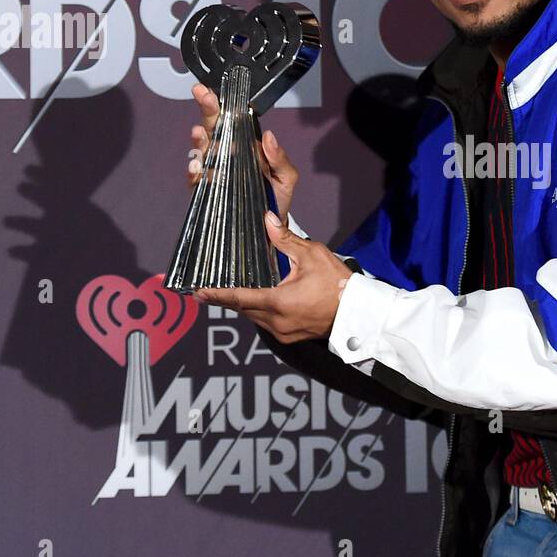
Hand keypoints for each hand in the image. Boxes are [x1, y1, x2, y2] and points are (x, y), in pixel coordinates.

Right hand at [188, 82, 298, 220]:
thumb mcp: (286, 178)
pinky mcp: (205, 190)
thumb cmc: (275, 200)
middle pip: (213, 128)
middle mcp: (226, 155)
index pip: (231, 121)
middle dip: (207, 110)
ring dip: (200, 140)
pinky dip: (195, 170)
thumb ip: (280, 158)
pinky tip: (197, 165)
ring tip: (200, 133)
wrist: (268, 230)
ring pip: (202, 150)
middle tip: (202, 94)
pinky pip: (196, 178)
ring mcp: (213, 172)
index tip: (212, 92)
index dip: (220, 105)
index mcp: (244, 147)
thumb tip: (269, 137)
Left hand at [195, 210, 350, 342]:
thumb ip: (285, 239)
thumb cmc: (338, 283)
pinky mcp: (290, 337)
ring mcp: (283, 333)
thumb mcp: (312, 255)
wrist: (359, 312)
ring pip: (254, 317)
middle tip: (209, 289)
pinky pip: (266, 324)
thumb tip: (267, 220)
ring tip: (232, 292)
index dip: (217, 295)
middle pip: (244, 309)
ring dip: (245, 305)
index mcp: (279, 302)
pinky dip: (259, 312)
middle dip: (228, 299)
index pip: (239, 298)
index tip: (198, 292)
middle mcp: (277, 322)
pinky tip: (259, 300)